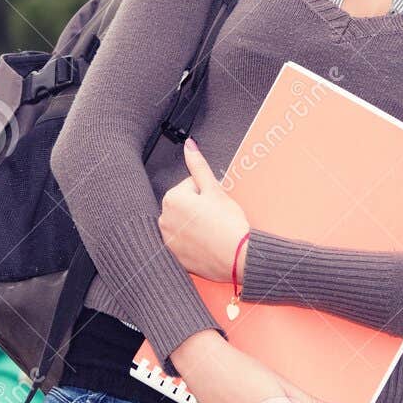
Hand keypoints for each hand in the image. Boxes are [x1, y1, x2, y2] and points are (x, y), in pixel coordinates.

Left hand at [158, 138, 248, 282]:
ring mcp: (169, 239)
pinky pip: (184, 242)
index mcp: (172, 199)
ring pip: (185, 223)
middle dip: (199, 208)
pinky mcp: (175, 256)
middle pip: (186, 204)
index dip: (207, 193)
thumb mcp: (215, 189)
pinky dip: (194, 242)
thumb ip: (198, 165)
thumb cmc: (228, 225)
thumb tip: (189, 145)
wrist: (238, 257)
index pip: (191, 186)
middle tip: (216, 218)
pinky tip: (207, 243)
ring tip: (213, 231)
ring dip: (196, 224)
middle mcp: (164, 219)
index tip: (215, 204)